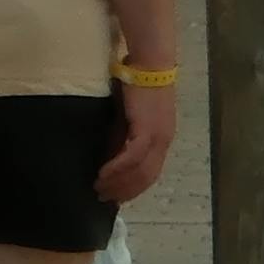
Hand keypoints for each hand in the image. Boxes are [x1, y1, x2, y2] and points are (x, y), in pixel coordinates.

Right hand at [99, 79, 182, 210]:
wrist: (149, 64)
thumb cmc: (138, 86)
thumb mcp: (129, 118)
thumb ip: (122, 137)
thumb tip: (110, 158)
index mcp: (162, 139)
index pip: (150, 174)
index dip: (133, 189)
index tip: (115, 199)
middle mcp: (163, 142)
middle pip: (146, 178)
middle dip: (124, 192)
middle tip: (104, 199)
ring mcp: (158, 137)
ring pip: (140, 172)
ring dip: (118, 184)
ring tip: (99, 189)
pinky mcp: (147, 130)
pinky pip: (132, 158)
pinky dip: (117, 169)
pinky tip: (102, 175)